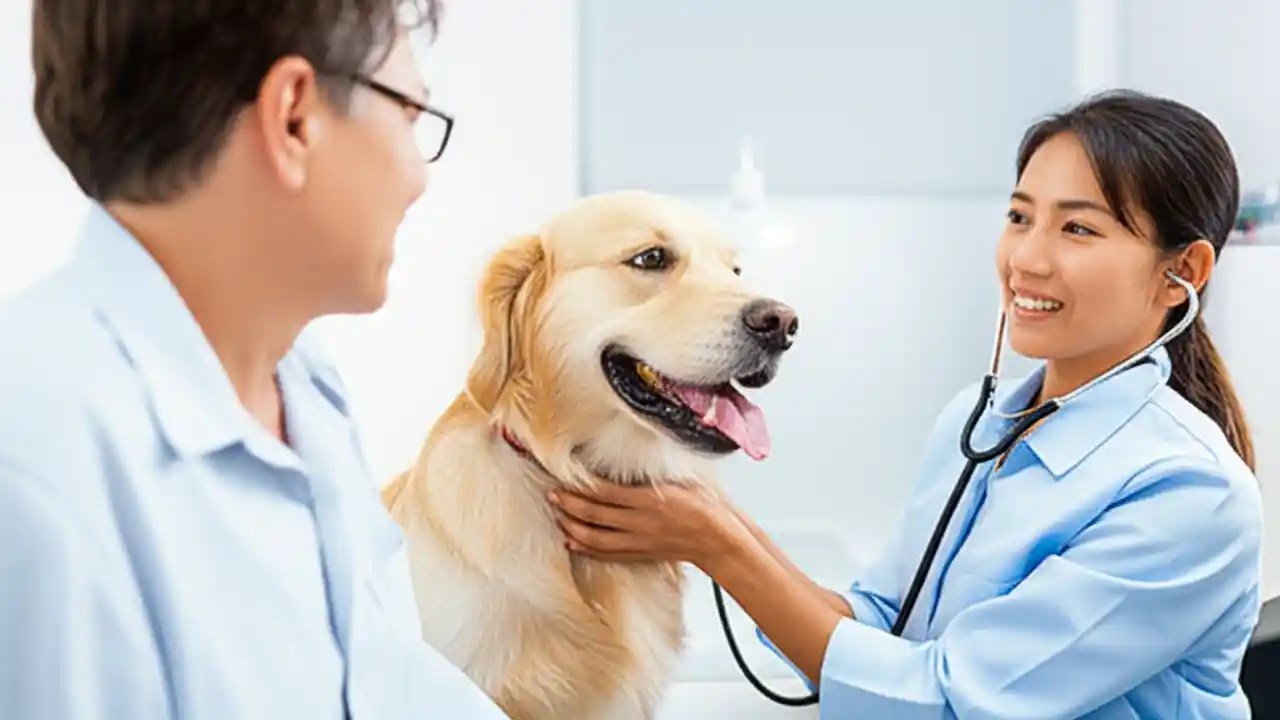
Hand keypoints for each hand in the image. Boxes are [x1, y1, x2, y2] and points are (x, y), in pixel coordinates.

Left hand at [548, 481, 751, 570]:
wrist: (717, 537)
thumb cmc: (704, 505)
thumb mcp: (678, 480)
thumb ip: (650, 476)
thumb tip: (625, 462)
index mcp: (649, 500)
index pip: (605, 493)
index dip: (580, 489)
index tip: (563, 481)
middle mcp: (640, 522)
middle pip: (595, 516)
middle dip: (569, 506)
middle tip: (552, 497)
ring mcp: (638, 541)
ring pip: (596, 537)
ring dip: (573, 528)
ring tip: (558, 518)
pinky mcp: (640, 554)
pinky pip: (607, 553)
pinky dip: (587, 548)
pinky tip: (573, 541)